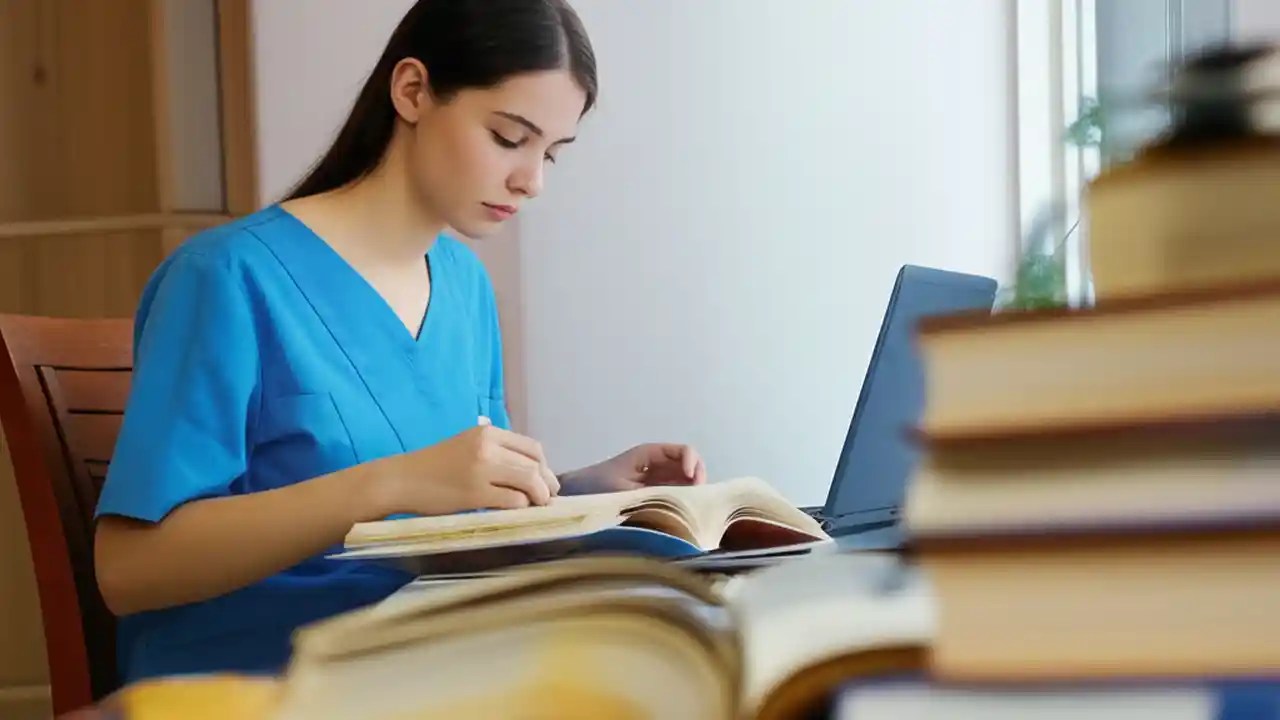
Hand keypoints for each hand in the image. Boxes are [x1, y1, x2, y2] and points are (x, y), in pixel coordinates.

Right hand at [375, 425, 559, 514]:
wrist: (402, 479)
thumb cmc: (434, 467)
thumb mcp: (467, 446)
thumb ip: (495, 452)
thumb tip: (530, 472)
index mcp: (487, 432)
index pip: (531, 447)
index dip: (545, 466)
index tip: (546, 481)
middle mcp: (487, 446)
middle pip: (534, 464)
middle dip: (547, 483)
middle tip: (549, 498)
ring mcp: (481, 469)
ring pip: (528, 480)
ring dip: (539, 496)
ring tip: (538, 507)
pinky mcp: (474, 493)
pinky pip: (512, 500)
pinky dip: (521, 507)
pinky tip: (518, 512)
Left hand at [559, 443, 706, 495]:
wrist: (573, 493)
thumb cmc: (594, 486)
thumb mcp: (622, 491)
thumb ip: (650, 496)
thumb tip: (675, 506)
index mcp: (649, 454)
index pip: (684, 451)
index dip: (693, 463)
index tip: (693, 481)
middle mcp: (657, 464)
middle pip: (690, 465)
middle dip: (698, 479)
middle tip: (697, 499)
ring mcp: (656, 479)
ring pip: (685, 481)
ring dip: (693, 492)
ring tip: (692, 508)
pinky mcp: (652, 494)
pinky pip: (675, 494)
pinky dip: (683, 501)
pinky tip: (682, 513)